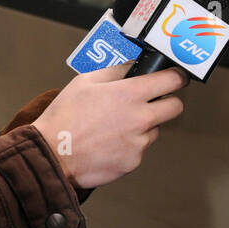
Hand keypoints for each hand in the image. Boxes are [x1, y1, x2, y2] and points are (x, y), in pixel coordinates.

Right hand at [32, 63, 187, 189]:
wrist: (52, 154)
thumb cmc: (65, 117)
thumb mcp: (86, 81)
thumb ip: (116, 71)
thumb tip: (134, 65)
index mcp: (130, 94)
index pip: (173, 81)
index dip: (177, 77)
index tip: (176, 77)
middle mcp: (140, 118)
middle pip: (175, 107)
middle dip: (167, 102)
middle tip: (152, 102)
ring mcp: (139, 142)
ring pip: (154, 130)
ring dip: (143, 126)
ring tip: (114, 127)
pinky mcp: (134, 162)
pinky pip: (139, 149)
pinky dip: (129, 145)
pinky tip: (108, 143)